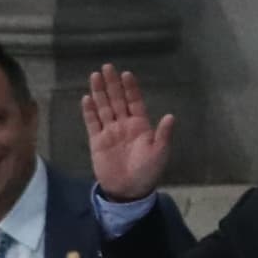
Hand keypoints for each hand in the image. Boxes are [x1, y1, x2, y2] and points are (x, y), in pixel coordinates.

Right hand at [82, 63, 175, 203]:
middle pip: (117, 100)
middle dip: (112, 84)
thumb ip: (163, 134)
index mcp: (141, 126)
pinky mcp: (97, 141)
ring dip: (99, 92)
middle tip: (107, 66)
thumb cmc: (148, 171)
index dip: (131, 89)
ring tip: (95, 76)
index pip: (135, 102)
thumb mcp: (160, 152)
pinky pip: (92, 123)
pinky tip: (87, 98)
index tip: (126, 74)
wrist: (129, 190)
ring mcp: (110, 131)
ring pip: (104, 107)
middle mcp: (124, 125)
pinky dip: (89, 111)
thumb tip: (171, 116)